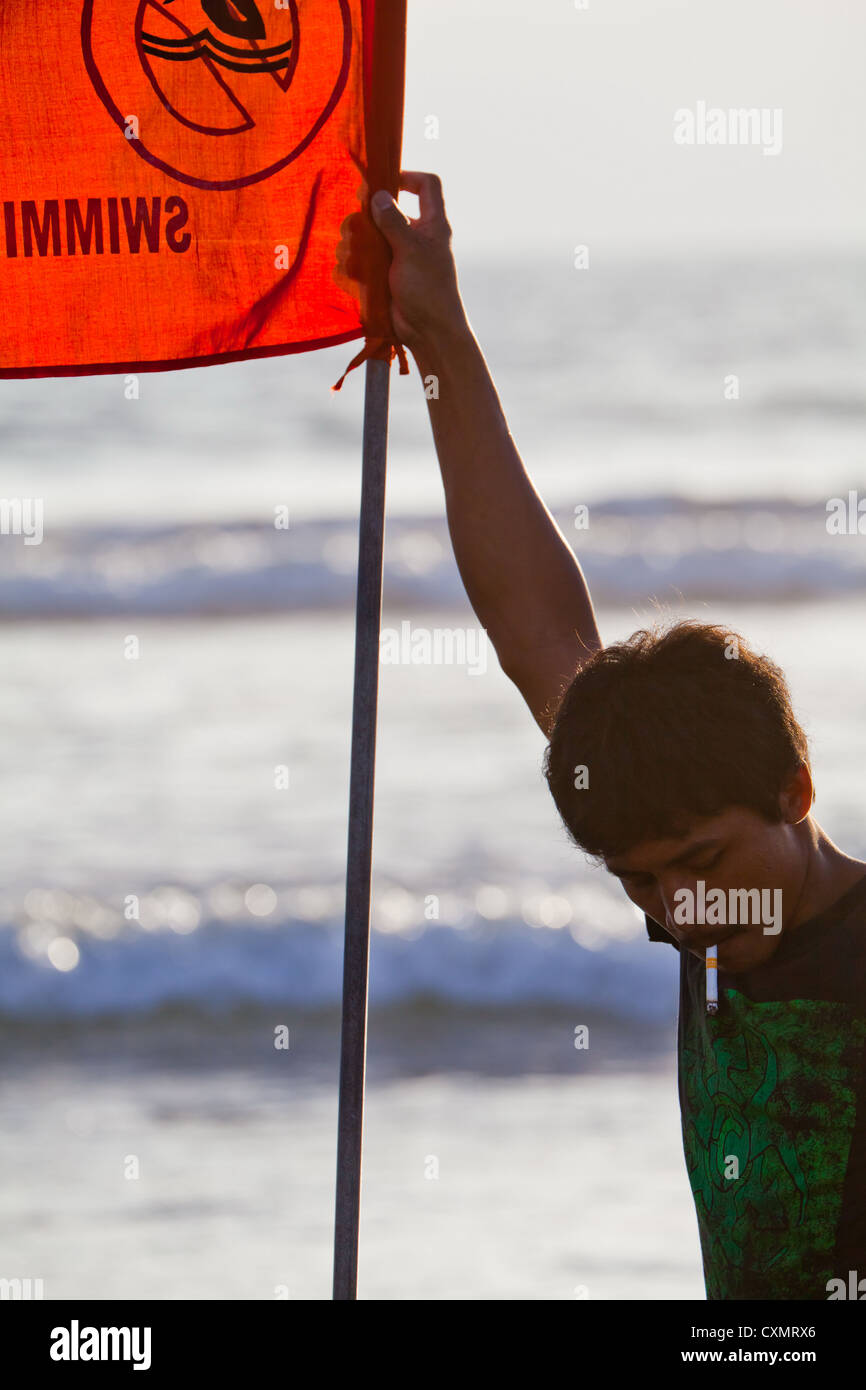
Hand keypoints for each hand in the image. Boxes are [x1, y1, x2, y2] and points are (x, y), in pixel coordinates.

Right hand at [370, 171, 468, 354]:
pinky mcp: (384, 274)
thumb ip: (393, 221)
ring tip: (353, 253)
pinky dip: (354, 263)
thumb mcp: (411, 250)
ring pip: (370, 234)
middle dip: (369, 216)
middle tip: (358, 225)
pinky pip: (363, 260)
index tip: (386, 181)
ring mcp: (397, 255)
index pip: (427, 186)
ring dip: (358, 241)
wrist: (427, 332)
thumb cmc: (428, 289)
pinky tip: (351, 269)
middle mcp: (415, 236)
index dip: (409, 176)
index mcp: (432, 224)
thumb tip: (378, 195)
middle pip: (387, 209)